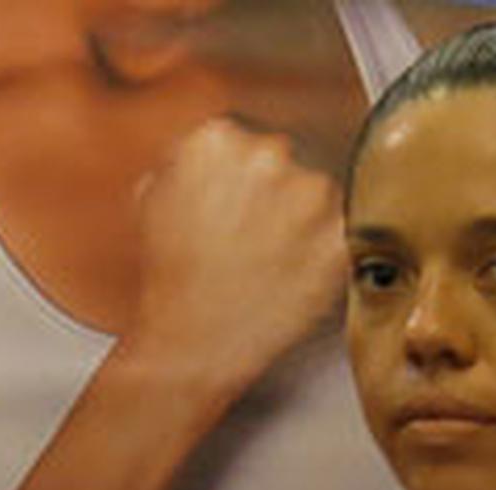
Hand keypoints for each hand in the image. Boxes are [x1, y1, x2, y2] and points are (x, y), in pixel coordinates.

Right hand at [127, 118, 346, 390]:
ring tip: (270, 261)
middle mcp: (268, 156)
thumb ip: (186, 159)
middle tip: (254, 236)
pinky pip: (341, 235)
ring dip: (303, 223)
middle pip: (287, 162)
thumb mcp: (153, 199)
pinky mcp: (339, 239)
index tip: (241, 201)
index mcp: (218, 140)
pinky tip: (292, 275)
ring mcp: (310, 198)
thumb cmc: (170, 278)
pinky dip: (324, 254)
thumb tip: (215, 147)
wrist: (191, 344)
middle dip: (276, 196)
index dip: (244, 177)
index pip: (247, 139)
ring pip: (319, 197)